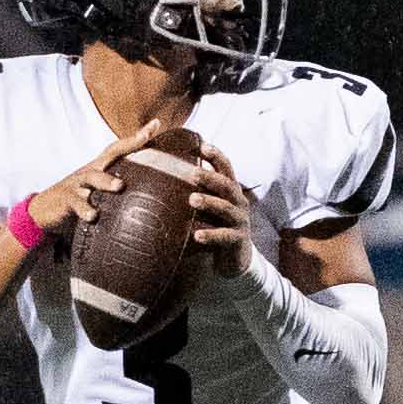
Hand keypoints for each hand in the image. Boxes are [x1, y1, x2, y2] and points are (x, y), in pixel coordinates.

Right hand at [27, 116, 171, 236]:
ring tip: (119, 186)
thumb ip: (118, 189)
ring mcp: (77, 184)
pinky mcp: (66, 200)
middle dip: (128, 145)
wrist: (44, 211)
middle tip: (146, 138)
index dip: (137, 137)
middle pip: (110, 155)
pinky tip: (93, 216)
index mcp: (100, 168)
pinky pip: (77, 203)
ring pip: (93, 178)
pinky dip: (85, 209)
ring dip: (106, 181)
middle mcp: (90, 172)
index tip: (156, 124)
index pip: (120, 148)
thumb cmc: (80, 200)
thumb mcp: (99, 191)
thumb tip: (151, 196)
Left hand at [187, 150, 257, 275]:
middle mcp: (238, 202)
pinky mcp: (238, 240)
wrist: (235, 258)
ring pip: (226, 208)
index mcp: (230, 191)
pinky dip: (211, 234)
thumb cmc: (216, 226)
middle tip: (193, 173)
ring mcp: (240, 221)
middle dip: (210, 177)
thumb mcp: (209, 207)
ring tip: (192, 199)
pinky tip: (197, 235)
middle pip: (226, 185)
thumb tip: (163, 175)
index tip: (202, 145)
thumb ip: (196, 192)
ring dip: (209, 202)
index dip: (216, 156)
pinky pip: (224, 236)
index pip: (226, 168)